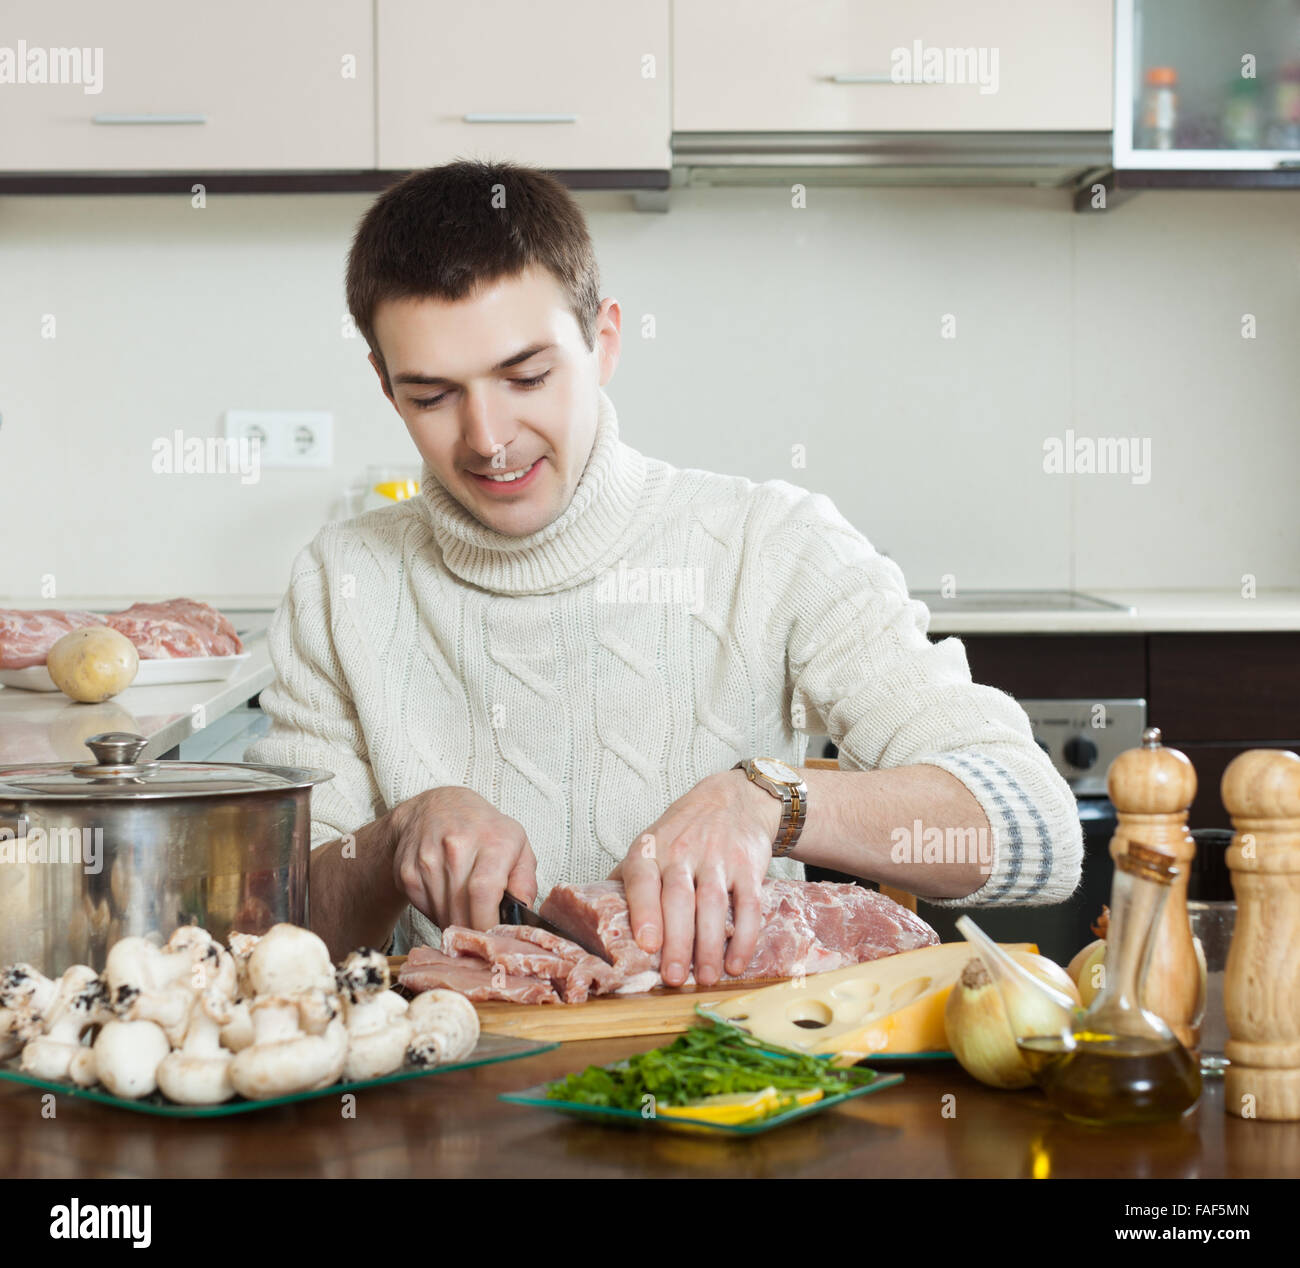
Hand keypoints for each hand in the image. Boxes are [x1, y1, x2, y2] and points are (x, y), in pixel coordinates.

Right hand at [389, 787, 537, 929]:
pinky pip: (425, 909)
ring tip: (467, 910)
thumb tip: (522, 916)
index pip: (484, 891)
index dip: (487, 923)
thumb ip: (525, 882)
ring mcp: (427, 860)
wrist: (434, 808)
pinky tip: (448, 898)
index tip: (494, 938)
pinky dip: (439, 914)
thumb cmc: (483, 829)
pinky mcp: (407, 873)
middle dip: (474, 931)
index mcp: (491, 840)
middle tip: (483, 933)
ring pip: (443, 914)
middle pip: (462, 910)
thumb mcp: (517, 844)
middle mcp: (456, 847)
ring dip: (456, 923)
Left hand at [614, 770, 780, 986]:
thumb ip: (628, 877)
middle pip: (678, 899)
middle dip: (677, 942)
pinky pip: (748, 905)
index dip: (644, 912)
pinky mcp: (748, 866)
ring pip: (712, 905)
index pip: (643, 880)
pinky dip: (744, 937)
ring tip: (705, 977)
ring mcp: (718, 858)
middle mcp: (683, 852)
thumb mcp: (649, 844)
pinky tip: (735, 962)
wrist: (732, 798)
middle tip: (674, 977)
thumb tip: (595, 915)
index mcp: (650, 851)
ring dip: (709, 946)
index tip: (646, 944)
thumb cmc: (683, 830)